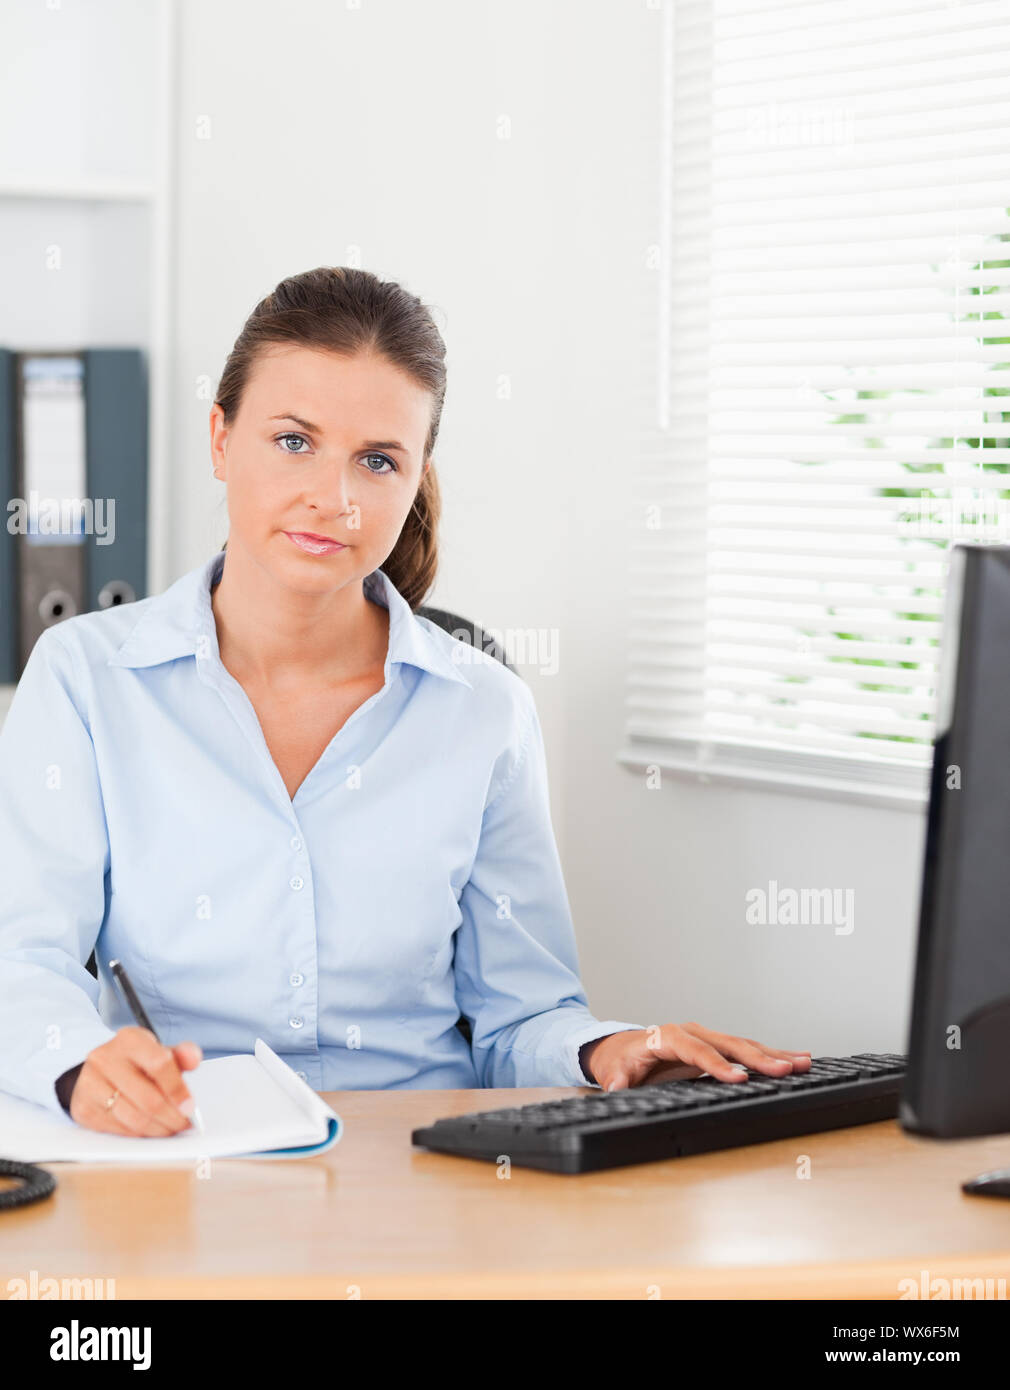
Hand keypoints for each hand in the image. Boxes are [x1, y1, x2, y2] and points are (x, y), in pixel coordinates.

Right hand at [67, 1026, 202, 1134]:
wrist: (99, 1070)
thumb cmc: (136, 1062)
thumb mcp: (159, 1051)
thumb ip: (181, 1054)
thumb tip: (194, 1058)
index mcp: (129, 1039)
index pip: (159, 1065)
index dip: (178, 1089)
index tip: (190, 1107)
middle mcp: (104, 1058)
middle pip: (147, 1098)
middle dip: (171, 1117)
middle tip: (184, 1124)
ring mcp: (90, 1084)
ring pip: (133, 1117)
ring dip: (158, 1129)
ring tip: (171, 1129)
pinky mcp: (83, 1108)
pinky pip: (118, 1129)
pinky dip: (139, 1134)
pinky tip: (151, 1130)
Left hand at [580, 1022, 810, 1090]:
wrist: (618, 1047)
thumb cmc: (619, 1060)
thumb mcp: (612, 1071)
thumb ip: (616, 1081)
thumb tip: (616, 1088)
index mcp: (666, 1037)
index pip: (696, 1049)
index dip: (717, 1064)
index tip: (739, 1078)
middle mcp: (690, 1033)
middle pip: (727, 1043)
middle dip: (757, 1057)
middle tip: (786, 1069)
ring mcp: (705, 1037)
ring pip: (742, 1044)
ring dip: (772, 1053)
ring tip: (802, 1062)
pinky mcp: (715, 1047)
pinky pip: (744, 1049)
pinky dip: (769, 1053)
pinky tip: (794, 1058)